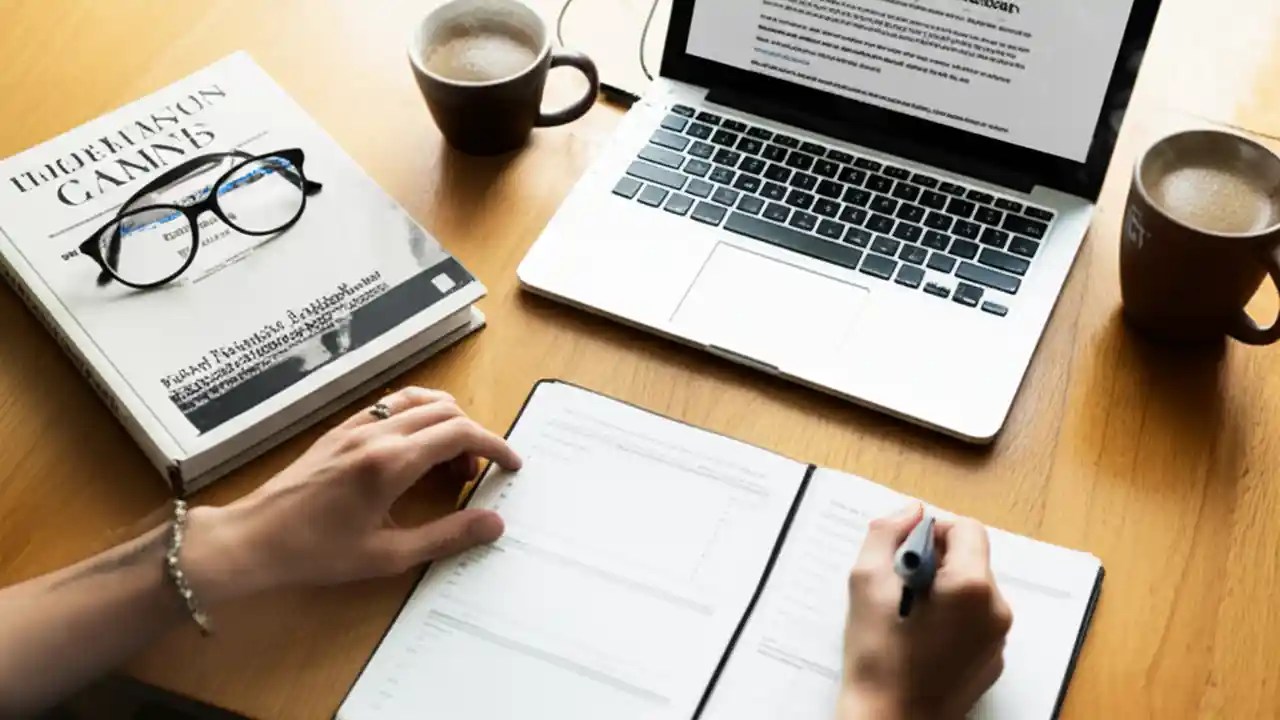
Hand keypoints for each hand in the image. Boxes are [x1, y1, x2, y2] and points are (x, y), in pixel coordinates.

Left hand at [182, 387, 521, 603]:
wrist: (254, 539)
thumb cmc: (317, 553)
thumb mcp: (388, 555)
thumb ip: (446, 536)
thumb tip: (493, 524)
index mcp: (391, 463)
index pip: (460, 433)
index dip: (495, 445)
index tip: (510, 465)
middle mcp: (376, 434)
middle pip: (445, 411)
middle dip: (473, 437)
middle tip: (473, 476)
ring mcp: (355, 427)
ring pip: (419, 400)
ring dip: (446, 421)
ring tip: (447, 460)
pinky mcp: (340, 430)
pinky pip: (391, 406)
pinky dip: (418, 417)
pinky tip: (414, 451)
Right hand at [839, 504, 1012, 719]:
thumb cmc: (877, 657)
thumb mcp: (866, 582)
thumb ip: (886, 533)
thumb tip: (911, 511)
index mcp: (972, 586)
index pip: (966, 528)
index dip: (933, 531)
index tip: (904, 553)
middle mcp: (996, 610)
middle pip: (971, 558)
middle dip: (935, 562)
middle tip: (898, 586)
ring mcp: (998, 639)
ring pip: (972, 589)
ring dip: (941, 589)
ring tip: (906, 616)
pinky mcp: (991, 661)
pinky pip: (974, 620)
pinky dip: (950, 617)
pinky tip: (920, 638)